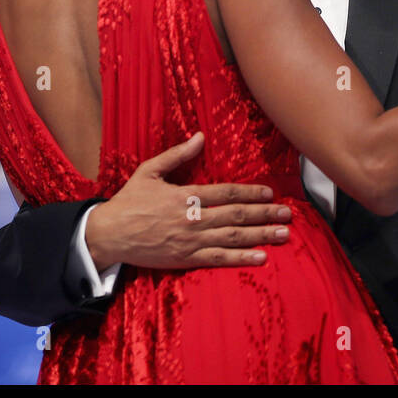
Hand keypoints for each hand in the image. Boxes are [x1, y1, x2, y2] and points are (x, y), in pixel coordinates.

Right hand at [84, 132, 293, 270]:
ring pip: (233, 238)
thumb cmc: (129, 201)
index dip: (250, 192)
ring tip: (284, 234)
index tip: (269, 193)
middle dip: (264, 214)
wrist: (109, 235)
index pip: (226, 192)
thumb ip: (177, 155)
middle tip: (288, 214)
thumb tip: (200, 137)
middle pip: (236, 215)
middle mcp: (192, 219)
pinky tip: (261, 258)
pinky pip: (218, 260)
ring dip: (261, 236)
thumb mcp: (149, 171)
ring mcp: (190, 241)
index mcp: (185, 196)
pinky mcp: (186, 260)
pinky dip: (241, 259)